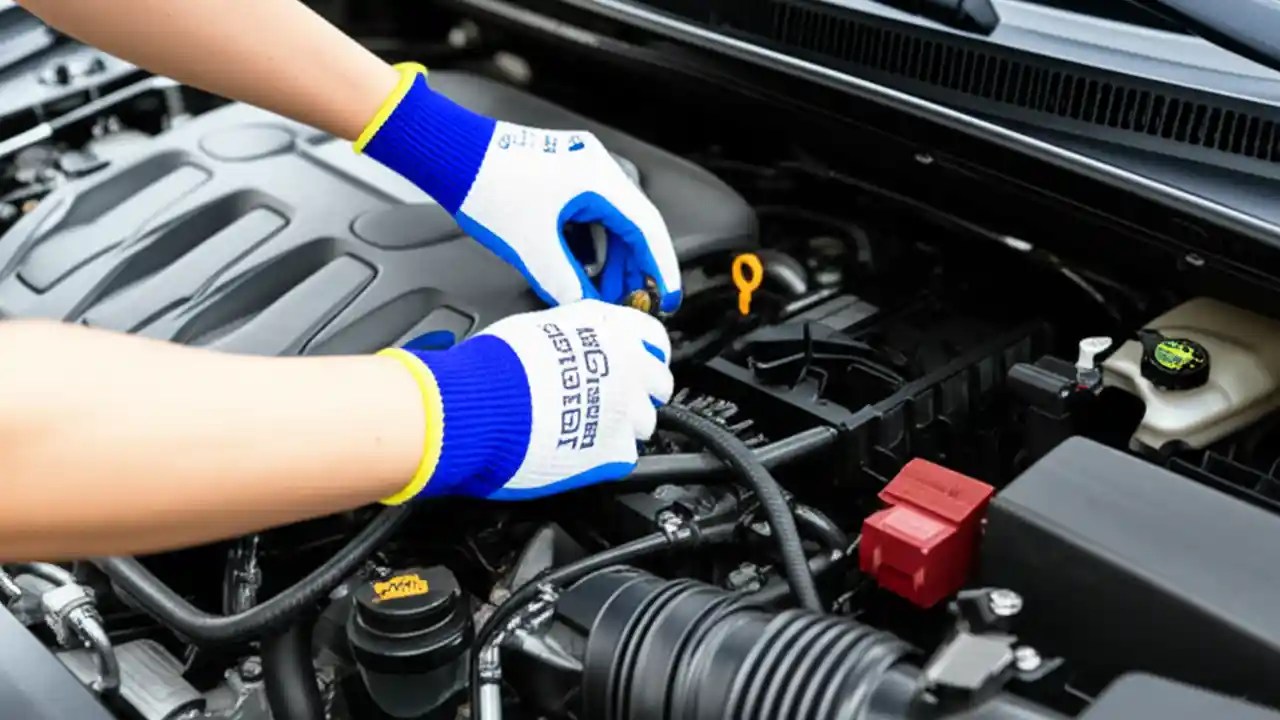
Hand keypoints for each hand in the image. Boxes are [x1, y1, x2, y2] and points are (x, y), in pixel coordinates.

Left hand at [358, 64, 681, 311]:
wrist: (449, 154)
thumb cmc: (485, 184)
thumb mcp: (532, 248)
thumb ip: (566, 284)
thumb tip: (584, 308)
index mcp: (599, 179)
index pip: (647, 230)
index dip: (660, 268)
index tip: (667, 296)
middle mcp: (595, 169)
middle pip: (631, 227)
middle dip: (631, 269)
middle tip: (629, 303)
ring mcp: (577, 169)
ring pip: (608, 222)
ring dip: (608, 259)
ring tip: (600, 292)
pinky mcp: (559, 175)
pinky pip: (588, 215)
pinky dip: (588, 244)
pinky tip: (577, 268)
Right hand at [378, 300, 672, 501]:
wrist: (479, 406)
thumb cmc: (495, 366)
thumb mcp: (539, 327)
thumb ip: (572, 336)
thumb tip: (570, 343)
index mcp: (611, 329)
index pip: (654, 339)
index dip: (644, 354)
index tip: (636, 364)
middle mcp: (628, 366)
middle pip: (659, 384)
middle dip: (639, 393)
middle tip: (612, 400)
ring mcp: (626, 410)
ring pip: (646, 423)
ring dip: (624, 426)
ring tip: (588, 428)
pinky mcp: (614, 450)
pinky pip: (624, 456)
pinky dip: (606, 456)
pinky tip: (581, 450)